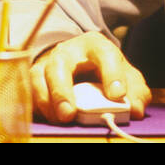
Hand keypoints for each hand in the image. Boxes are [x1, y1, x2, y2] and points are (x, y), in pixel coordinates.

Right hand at [30, 30, 151, 123]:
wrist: (77, 60)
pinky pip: (27, 91)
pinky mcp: (33, 78)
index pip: (105, 55)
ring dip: (47, 101)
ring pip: (38, 77)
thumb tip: (136, 110)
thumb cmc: (103, 69)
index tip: (118, 96)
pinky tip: (48, 118)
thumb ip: (135, 91)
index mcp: (95, 46)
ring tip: (60, 119)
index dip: (112, 75)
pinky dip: (35, 105)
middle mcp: (68, 51)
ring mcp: (46, 63)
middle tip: (69, 113)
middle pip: (60, 64)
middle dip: (63, 90)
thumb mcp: (124, 75)